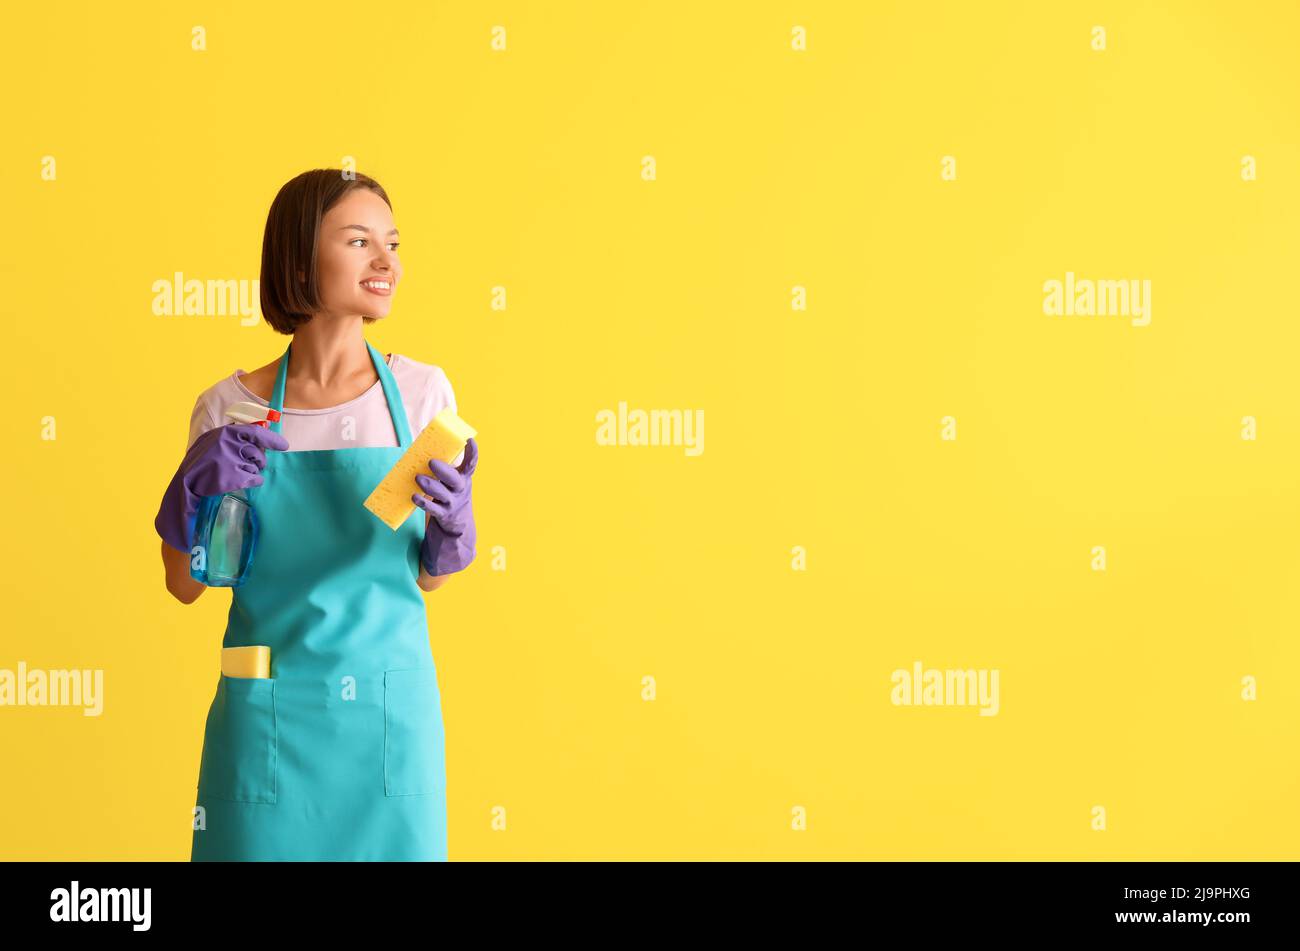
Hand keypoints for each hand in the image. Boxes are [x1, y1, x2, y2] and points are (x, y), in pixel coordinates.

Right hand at [155, 423, 289, 553]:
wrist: (186, 483)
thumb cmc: (201, 462)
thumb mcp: (211, 441)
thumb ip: (231, 435)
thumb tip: (258, 430)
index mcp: (226, 433)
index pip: (256, 432)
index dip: (272, 439)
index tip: (284, 446)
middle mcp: (231, 445)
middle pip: (259, 454)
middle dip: (257, 461)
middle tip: (245, 465)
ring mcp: (233, 461)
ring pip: (257, 467)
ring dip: (251, 471)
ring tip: (233, 473)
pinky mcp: (236, 477)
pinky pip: (257, 479)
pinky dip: (252, 481)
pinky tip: (238, 482)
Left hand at [414, 437, 477, 575]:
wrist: (458, 523)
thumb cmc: (451, 493)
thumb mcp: (453, 481)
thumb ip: (443, 469)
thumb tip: (419, 451)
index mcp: (464, 478)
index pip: (471, 464)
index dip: (472, 453)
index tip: (469, 441)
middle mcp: (460, 490)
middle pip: (455, 480)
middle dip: (444, 470)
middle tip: (431, 462)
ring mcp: (452, 503)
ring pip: (442, 494)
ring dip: (429, 485)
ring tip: (418, 478)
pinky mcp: (443, 514)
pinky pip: (433, 508)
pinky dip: (423, 502)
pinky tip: (414, 497)